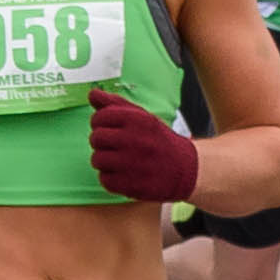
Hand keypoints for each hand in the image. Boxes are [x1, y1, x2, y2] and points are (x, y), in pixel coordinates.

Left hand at [83, 93, 203, 201]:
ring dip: (103, 161)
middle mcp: (135, 140)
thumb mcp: (142, 117)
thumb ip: (115, 104)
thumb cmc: (159, 140)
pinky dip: (110, 178)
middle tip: (113, 145)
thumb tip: (92, 94)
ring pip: (97, 160)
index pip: (100, 117)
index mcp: (138, 120)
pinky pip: (105, 180)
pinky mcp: (133, 186)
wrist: (186, 169)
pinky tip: (122, 174)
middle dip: (101, 142)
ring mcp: (134, 165)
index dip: (99, 123)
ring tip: (117, 160)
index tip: (108, 127)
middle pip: (96, 138)